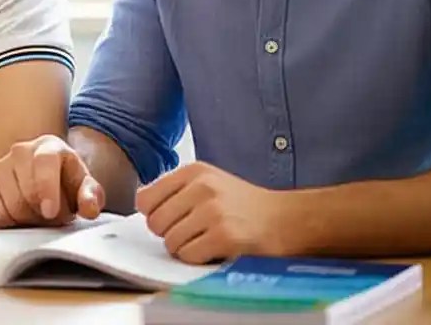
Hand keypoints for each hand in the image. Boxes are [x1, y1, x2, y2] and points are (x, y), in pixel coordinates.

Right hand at [0, 135, 104, 227]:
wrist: (46, 181)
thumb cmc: (66, 184)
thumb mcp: (84, 188)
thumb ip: (91, 196)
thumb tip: (89, 208)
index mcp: (49, 146)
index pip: (44, 162)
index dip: (46, 188)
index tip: (51, 212)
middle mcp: (21, 151)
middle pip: (27, 190)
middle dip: (43, 213)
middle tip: (53, 216)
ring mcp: (0, 166)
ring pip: (11, 204)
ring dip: (29, 219)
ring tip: (39, 215)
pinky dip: (10, 222)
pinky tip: (21, 217)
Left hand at [136, 162, 296, 263]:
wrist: (287, 219)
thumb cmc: (243, 206)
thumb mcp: (210, 183)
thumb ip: (176, 191)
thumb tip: (143, 208)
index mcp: (194, 171)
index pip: (145, 198)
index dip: (154, 215)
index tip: (171, 220)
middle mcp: (202, 187)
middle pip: (155, 223)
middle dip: (169, 234)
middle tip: (192, 234)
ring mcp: (214, 211)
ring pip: (170, 242)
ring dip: (185, 249)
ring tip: (206, 241)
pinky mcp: (225, 236)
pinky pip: (188, 255)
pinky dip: (197, 259)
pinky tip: (215, 250)